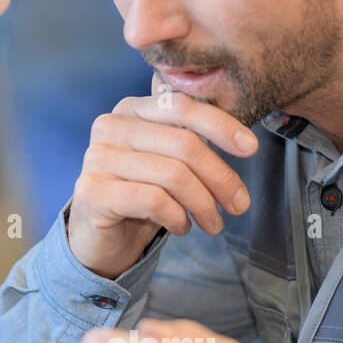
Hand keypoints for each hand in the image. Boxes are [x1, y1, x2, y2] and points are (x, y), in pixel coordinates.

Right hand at [67, 72, 257, 278]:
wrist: (101, 237)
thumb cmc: (141, 195)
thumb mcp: (167, 161)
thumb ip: (191, 139)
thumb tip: (244, 140)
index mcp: (129, 110)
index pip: (180, 105)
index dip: (220, 124)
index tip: (250, 148)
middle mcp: (109, 127)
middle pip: (183, 144)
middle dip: (221, 177)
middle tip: (239, 205)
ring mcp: (97, 159)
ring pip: (173, 175)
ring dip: (204, 204)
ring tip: (214, 223)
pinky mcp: (93, 192)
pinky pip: (153, 201)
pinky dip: (178, 217)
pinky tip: (181, 226)